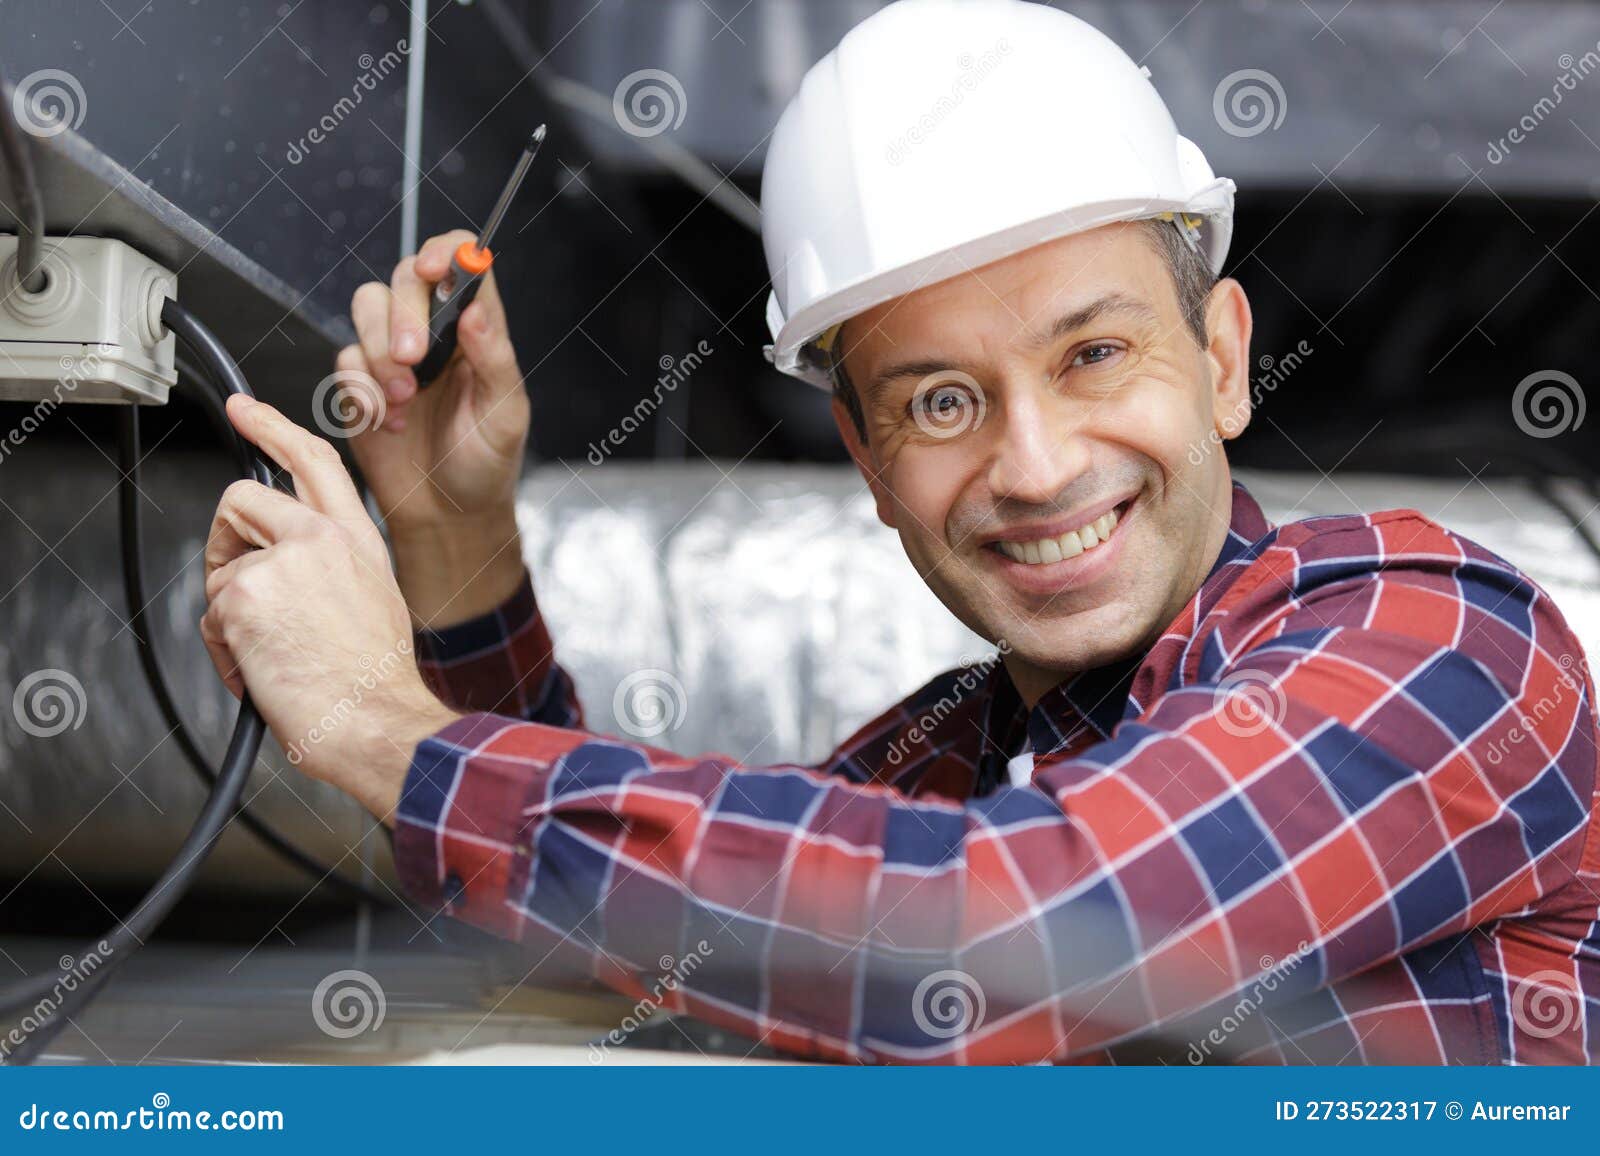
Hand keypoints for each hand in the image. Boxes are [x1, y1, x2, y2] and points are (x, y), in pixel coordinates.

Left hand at [202, 394, 459, 820]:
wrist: (379, 721)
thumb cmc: (376, 684)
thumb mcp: (373, 604)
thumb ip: (330, 570)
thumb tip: (282, 572)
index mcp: (358, 542)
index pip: (315, 462)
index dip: (274, 427)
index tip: (244, 410)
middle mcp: (324, 540)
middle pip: (244, 498)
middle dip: (225, 542)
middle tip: (238, 584)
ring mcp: (285, 561)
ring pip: (223, 567)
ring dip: (231, 614)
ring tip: (270, 651)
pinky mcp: (249, 593)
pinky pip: (212, 613)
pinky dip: (226, 651)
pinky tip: (263, 670)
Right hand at [342, 230, 531, 625]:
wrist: (446, 513)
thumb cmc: (485, 463)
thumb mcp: (505, 416)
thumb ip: (494, 359)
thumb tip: (476, 308)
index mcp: (475, 329)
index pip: (462, 262)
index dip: (446, 251)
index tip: (434, 267)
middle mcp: (434, 332)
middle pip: (404, 279)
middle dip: (403, 315)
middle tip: (412, 359)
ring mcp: (393, 354)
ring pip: (367, 309)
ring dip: (378, 351)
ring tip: (403, 401)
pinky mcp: (360, 383)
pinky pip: (345, 361)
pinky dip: (362, 390)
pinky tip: (388, 423)